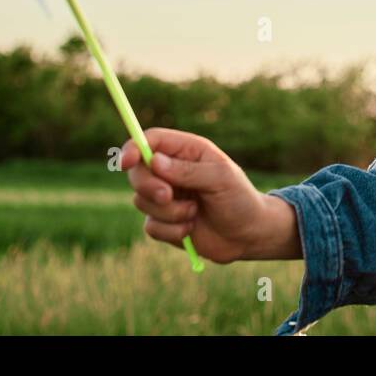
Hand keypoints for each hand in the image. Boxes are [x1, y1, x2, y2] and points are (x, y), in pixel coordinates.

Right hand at [121, 127, 288, 263]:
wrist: (249, 235)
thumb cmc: (240, 199)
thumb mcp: (220, 178)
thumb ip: (188, 170)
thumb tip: (154, 161)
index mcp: (187, 151)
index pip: (150, 140)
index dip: (134, 147)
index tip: (127, 161)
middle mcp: (172, 171)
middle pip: (137, 171)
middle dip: (148, 185)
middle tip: (167, 196)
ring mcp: (166, 197)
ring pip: (141, 201)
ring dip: (168, 211)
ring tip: (194, 213)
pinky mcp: (164, 222)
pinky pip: (150, 226)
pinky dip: (171, 230)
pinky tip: (191, 229)